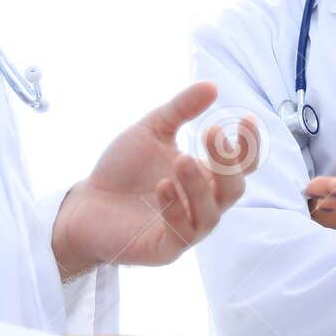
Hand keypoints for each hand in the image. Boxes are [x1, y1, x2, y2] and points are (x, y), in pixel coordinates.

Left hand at [52, 81, 260, 278]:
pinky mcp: (166, 249)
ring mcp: (188, 229)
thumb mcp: (152, 130)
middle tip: (211, 133)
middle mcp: (204, 204)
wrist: (86, 203)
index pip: (241, 165)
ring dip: (199, 186)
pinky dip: (175, 209)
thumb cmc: (123, 169)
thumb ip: (181, 109)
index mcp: (206, 176)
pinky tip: (162, 186)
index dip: (249, 145)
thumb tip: (212, 86)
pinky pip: (182, 233)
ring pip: (211, 213)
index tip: (246, 118)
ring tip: (182, 159)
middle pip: (234, 189)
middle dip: (227, 162)